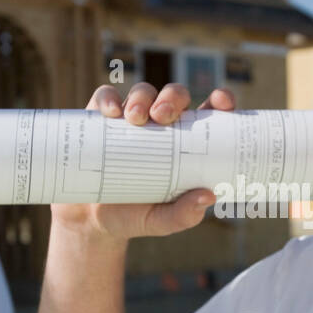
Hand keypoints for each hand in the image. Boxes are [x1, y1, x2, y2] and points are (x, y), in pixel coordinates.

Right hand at [52, 82, 236, 242]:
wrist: (91, 221)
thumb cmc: (136, 215)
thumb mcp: (163, 221)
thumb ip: (185, 214)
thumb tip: (208, 196)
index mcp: (186, 142)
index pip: (209, 113)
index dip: (220, 100)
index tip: (221, 100)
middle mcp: (161, 124)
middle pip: (174, 96)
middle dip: (172, 98)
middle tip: (163, 116)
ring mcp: (131, 119)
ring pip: (143, 91)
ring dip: (142, 97)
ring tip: (135, 118)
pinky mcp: (101, 119)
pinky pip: (106, 98)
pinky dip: (109, 99)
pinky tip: (111, 113)